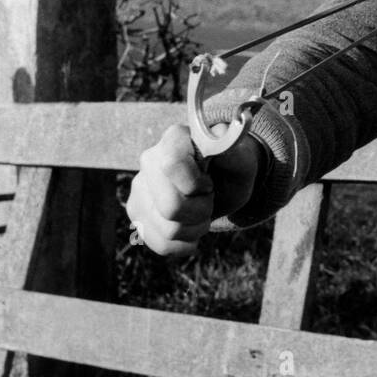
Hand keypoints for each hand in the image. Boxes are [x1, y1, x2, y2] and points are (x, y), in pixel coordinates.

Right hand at [126, 124, 262, 257]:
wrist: (222, 186)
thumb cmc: (231, 168)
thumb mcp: (240, 159)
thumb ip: (231, 148)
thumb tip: (221, 132)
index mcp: (174, 139)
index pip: (172, 165)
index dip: (196, 184)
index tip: (209, 182)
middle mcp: (149, 161)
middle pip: (170, 207)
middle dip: (201, 211)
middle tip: (209, 198)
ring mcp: (139, 189)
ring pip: (167, 230)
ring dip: (196, 228)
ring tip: (202, 212)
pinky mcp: (137, 215)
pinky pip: (160, 244)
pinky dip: (183, 244)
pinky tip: (191, 230)